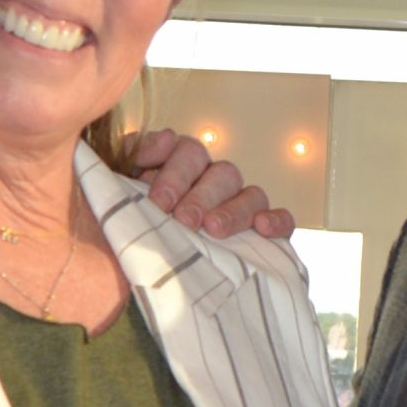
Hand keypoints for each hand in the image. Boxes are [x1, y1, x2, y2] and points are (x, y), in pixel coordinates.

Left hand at [130, 126, 296, 239]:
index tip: (159, 201)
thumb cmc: (133, 223)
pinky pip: (284, 219)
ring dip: (233, 210)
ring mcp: (243, 204)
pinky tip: (262, 228)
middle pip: (222, 173)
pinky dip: (277, 221)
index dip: (175, 173)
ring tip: (212, 229)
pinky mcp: (266, 231)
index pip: (189, 151)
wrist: (150, 268)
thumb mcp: (122, 189)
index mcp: (184, 165)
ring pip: (252, 194)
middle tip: (183, 220)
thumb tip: (165, 138)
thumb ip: (133, 156)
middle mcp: (216, 180)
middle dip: (201, 196)